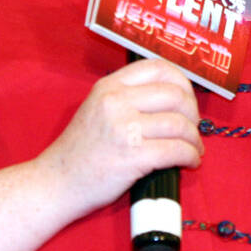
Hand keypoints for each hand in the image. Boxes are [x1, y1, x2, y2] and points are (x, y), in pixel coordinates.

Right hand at [34, 56, 203, 215]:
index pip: (159, 68)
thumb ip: (129, 97)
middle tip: (192, 128)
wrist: (57, 182)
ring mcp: (124, 128)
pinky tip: (190, 161)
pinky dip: (190, 156)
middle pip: (175, 96)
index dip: (182, 82)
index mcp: (109, 86)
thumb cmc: (81, 150)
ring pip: (180, 124)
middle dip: (193, 114)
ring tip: (193, 148)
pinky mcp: (133, 156)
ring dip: (193, 139)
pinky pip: (176, 150)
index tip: (187, 99)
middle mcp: (116, 101)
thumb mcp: (98, 108)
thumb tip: (175, 98)